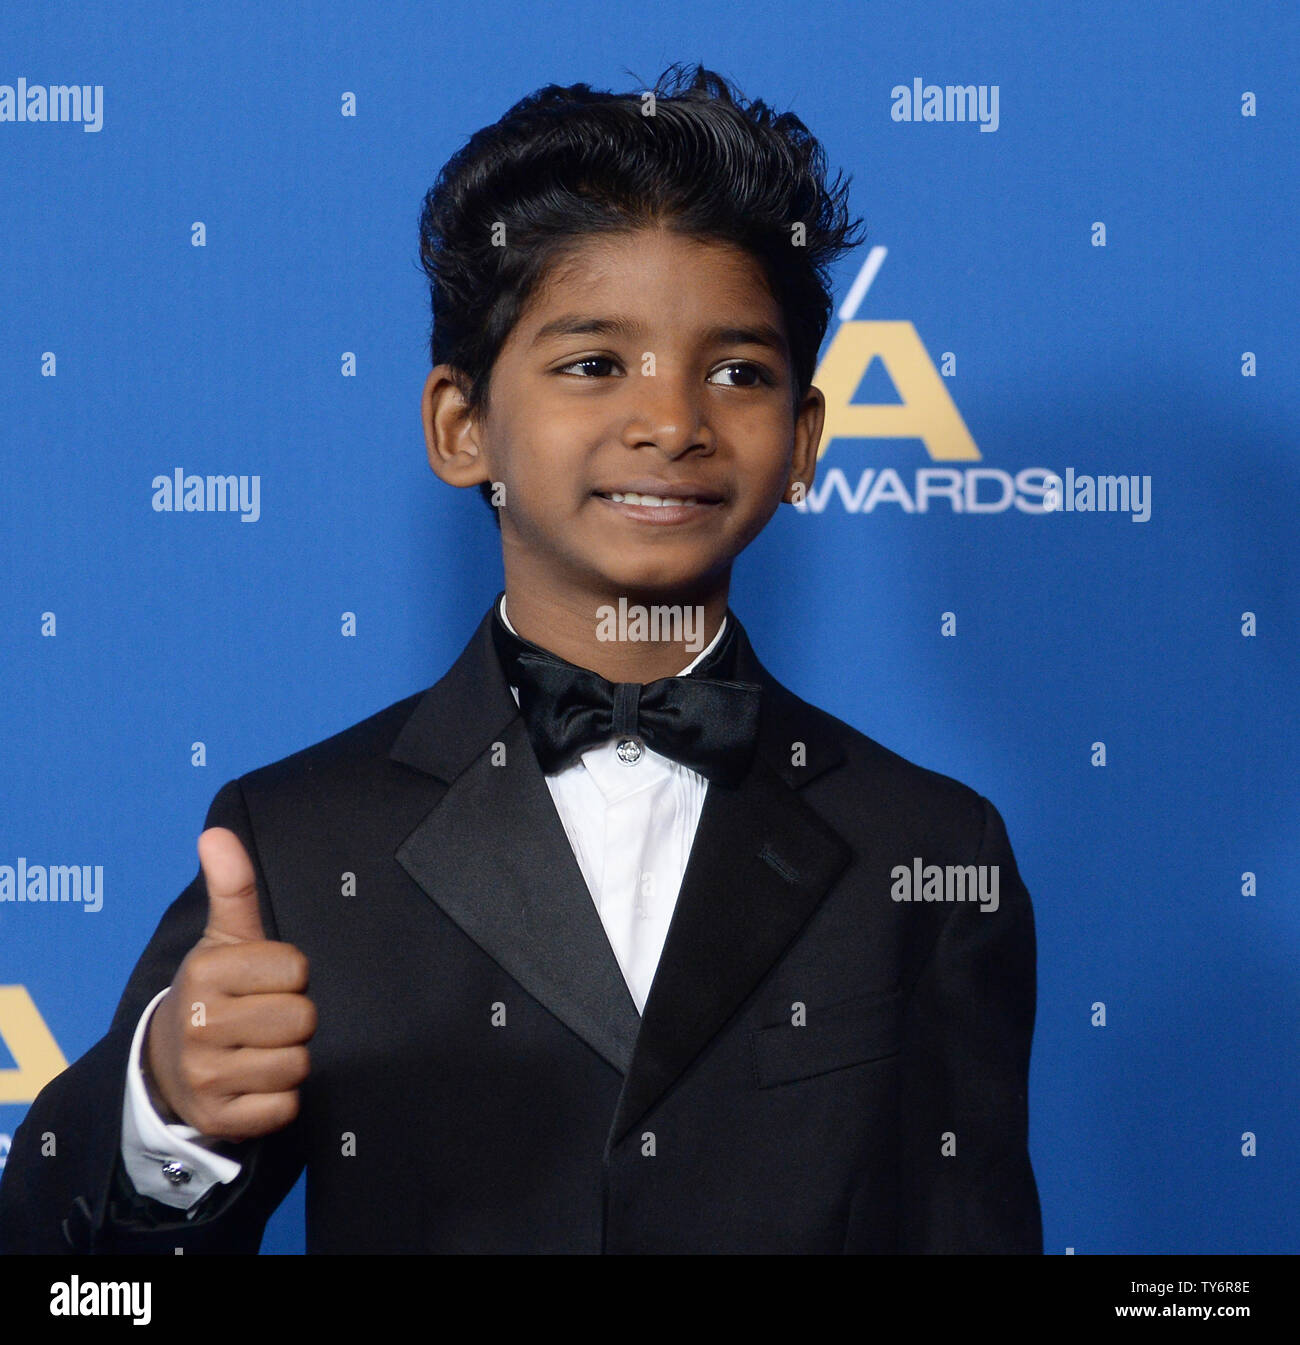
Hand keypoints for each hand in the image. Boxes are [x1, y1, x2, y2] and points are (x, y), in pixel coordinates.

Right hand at [143, 827, 314, 1141]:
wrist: (167, 1064)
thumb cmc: (214, 991)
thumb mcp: (223, 938)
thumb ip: (233, 886)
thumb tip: (216, 833)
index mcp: (206, 972)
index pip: (295, 969)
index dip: (291, 975)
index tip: (266, 980)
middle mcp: (200, 1023)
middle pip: (301, 1018)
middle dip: (294, 1018)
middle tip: (266, 1017)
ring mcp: (205, 1075)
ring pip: (296, 1064)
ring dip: (289, 1058)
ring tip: (260, 1047)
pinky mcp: (218, 1118)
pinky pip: (285, 1108)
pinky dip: (279, 1099)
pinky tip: (256, 1083)